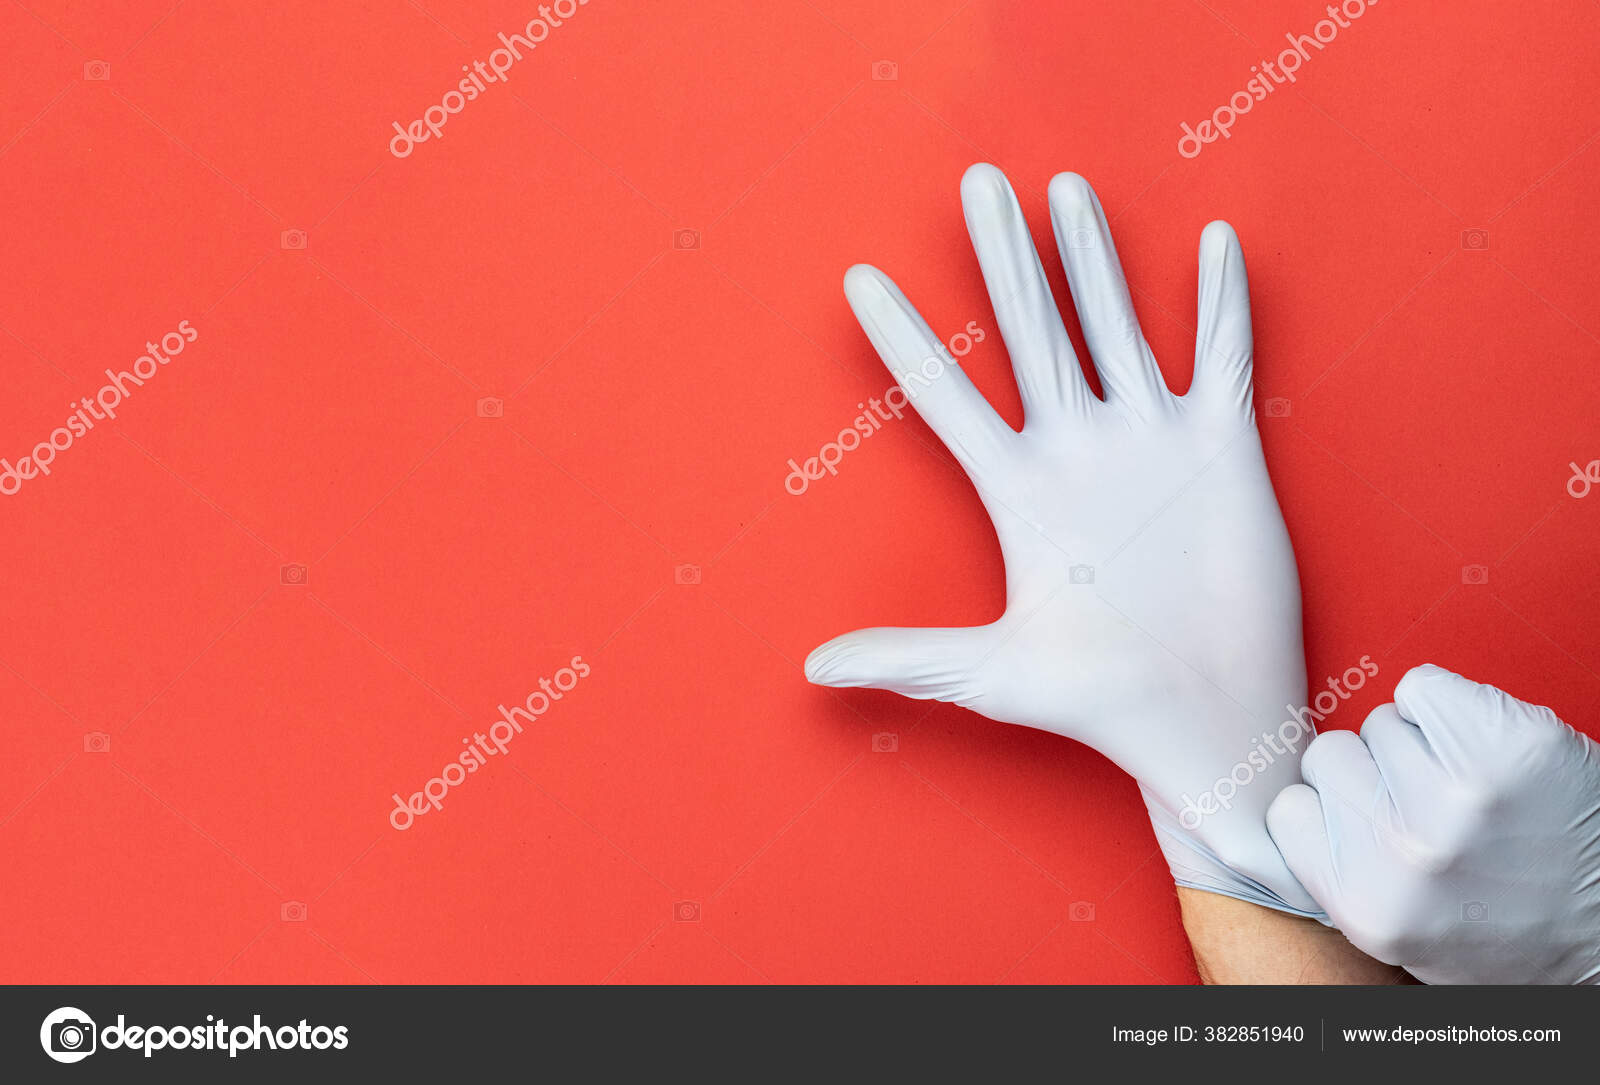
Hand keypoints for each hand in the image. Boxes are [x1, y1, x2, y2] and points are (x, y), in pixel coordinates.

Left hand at [806, 164, 1318, 914]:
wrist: (1205, 716)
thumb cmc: (1100, 702)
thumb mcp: (994, 672)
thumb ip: (908, 658)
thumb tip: (810, 669)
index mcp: (1017, 490)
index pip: (944, 393)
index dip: (902, 335)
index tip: (858, 276)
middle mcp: (1077, 450)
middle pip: (1029, 329)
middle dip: (1002, 254)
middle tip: (976, 181)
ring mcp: (1149, 442)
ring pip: (1113, 325)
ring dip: (1092, 257)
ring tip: (1067, 188)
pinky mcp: (1220, 449)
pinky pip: (1223, 356)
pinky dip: (1222, 303)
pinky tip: (1214, 243)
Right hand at [1268, 664, 1599, 982]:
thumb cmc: (1507, 933)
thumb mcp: (1397, 933)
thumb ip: (1335, 874)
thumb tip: (1288, 806)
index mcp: (1367, 904)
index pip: (1290, 810)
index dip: (1329, 809)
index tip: (1366, 824)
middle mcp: (1409, 855)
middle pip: (1329, 755)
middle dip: (1372, 773)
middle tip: (1425, 809)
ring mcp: (1462, 797)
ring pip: (1380, 722)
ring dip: (1416, 744)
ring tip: (1467, 788)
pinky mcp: (1510, 748)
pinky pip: (1424, 686)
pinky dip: (1445, 705)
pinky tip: (1480, 749)